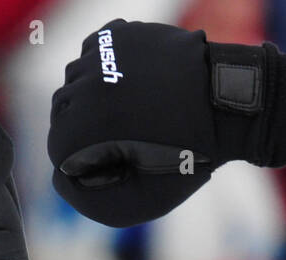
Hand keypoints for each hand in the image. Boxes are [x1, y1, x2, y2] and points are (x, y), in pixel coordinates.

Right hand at [48, 19, 285, 227]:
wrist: (227, 107)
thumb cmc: (187, 159)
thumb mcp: (140, 200)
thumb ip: (89, 198)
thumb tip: (61, 177)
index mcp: (84, 126)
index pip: (58, 146)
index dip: (83, 161)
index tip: (111, 163)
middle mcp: (86, 85)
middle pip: (62, 110)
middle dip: (86, 129)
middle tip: (122, 139)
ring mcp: (103, 54)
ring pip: (77, 78)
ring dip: (95, 97)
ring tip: (131, 111)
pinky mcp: (120, 34)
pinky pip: (95, 51)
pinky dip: (106, 68)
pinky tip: (131, 84)